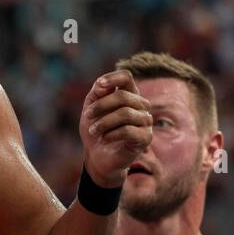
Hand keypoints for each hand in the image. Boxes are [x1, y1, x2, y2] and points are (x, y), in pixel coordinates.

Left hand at [79, 71, 151, 187]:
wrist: (97, 157)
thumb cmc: (96, 131)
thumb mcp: (91, 109)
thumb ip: (97, 94)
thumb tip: (102, 83)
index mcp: (129, 94)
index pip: (126, 77)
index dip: (112, 78)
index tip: (98, 86)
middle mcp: (141, 105)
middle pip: (124, 96)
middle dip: (101, 106)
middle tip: (87, 116)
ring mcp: (146, 121)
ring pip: (126, 113)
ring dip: (104, 122)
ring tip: (93, 131)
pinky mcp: (146, 138)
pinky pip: (128, 130)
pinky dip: (111, 134)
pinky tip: (104, 139)